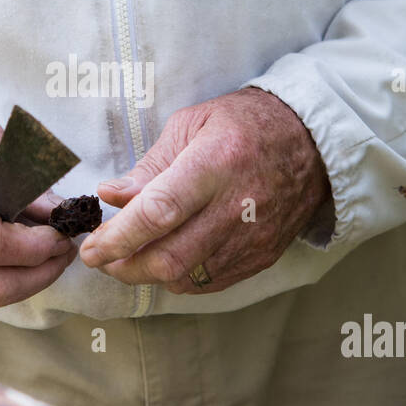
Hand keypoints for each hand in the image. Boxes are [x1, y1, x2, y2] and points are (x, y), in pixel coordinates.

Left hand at [78, 88, 328, 293]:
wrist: (314, 142)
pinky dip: (179, 277)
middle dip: (124, 266)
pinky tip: (167, 257)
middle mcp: (236, 206)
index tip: (92, 247)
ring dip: (147, 274)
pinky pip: (209, 282)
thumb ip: (150, 166)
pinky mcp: (262, 257)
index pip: (157, 213)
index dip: (118, 236)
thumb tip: (110, 195)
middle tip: (103, 257)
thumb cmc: (245, 124)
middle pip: (168, 258)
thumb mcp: (192, 124)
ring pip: (186, 277)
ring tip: (130, 255)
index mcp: (214, 164)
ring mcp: (252, 238)